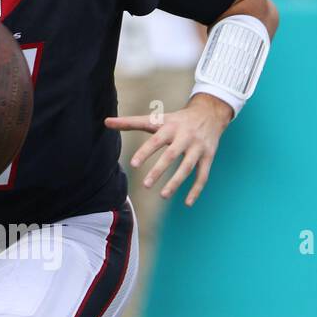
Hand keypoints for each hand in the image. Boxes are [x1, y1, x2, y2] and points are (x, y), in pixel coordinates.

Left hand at [105, 93, 231, 206]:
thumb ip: (130, 122)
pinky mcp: (208, 156)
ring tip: (162, 195)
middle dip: (159, 170)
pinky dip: (196, 190)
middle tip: (145, 185)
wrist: (210, 113)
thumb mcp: (156, 119)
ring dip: (176, 182)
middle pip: (171, 155)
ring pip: (187, 167)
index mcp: (170, 127)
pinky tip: (187, 203)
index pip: (156, 140)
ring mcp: (198, 147)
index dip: (145, 152)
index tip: (134, 164)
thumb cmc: (176, 119)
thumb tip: (106, 122)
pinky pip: (203, 175)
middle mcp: (185, 137)